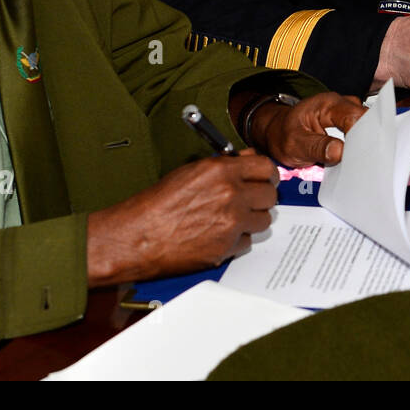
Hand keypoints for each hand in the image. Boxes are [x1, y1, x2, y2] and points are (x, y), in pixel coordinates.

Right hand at [84, 149, 276, 285]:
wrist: (138, 236)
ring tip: (230, 220)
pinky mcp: (227, 248)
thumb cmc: (157, 204)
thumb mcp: (190, 172)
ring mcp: (231, 224)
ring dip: (251, 220)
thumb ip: (223, 166)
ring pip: (263, 221)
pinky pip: (247, 242)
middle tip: (249, 200)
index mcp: (221, 171)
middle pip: (270, 195)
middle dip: (261, 198)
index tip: (263, 179)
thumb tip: (244, 161)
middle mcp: (231, 195)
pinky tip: (217, 236)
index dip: (265, 174)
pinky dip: (236, 240)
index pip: (265, 167)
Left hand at [246, 91, 365, 166]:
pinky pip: (362, 134)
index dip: (362, 136)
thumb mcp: (294, 144)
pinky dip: (362, 147)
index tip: (363, 156)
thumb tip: (340, 151)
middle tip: (367, 163)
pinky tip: (361, 160)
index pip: (354, 117)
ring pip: (367, 127)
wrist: (279, 132)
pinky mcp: (349, 125)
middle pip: (366, 120)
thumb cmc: (284, 134)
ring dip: (367, 145)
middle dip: (369, 141)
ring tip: (364, 163)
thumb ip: (316, 147)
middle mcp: (341, 105)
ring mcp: (347, 114)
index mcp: (327, 104)